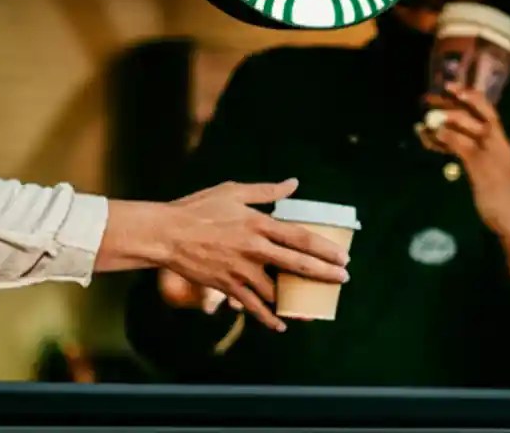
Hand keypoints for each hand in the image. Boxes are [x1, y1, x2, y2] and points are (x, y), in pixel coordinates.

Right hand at [98, 179, 348, 331]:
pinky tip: (281, 325)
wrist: (166, 234)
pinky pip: (252, 306)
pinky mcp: (227, 286)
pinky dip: (267, 318)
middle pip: (297, 265)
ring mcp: (241, 270)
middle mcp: (254, 249)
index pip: (300, 238)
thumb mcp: (233, 191)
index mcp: (258, 224)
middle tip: (343, 279)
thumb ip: (266, 190)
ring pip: (277, 290)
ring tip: (316, 305)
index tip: (343, 256)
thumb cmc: (198, 208)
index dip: (325, 249)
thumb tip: (294, 183)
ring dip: (298, 299)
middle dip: (324, 273)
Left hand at [417, 84, 509, 276]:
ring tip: (425, 116)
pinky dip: (445, 136)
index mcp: (503, 142)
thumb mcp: (489, 170)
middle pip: (476, 112)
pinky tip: (431, 135)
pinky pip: (460, 144)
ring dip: (444, 117)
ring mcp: (491, 153)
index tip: (451, 86)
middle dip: (451, 102)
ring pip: (467, 125)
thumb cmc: (500, 197)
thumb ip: (472, 154)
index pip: (489, 111)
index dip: (471, 96)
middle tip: (428, 98)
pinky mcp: (481, 166)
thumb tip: (446, 140)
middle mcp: (499, 143)